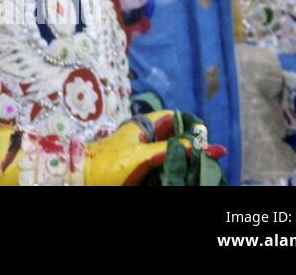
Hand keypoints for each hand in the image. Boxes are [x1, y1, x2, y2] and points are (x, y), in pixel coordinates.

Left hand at [86, 111, 224, 185]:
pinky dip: (176, 168)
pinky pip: (165, 165)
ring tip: (202, 165)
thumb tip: (206, 146)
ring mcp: (144, 153)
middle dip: (192, 144)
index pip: (174, 117)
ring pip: (173, 152)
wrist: (86, 178)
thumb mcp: (144, 154)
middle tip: (209, 156)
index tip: (205, 136)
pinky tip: (187, 172)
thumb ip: (173, 149)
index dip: (191, 124)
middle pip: (177, 136)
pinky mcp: (143, 168)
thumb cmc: (110, 163)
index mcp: (144, 125)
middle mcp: (146, 137)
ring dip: (186, 158)